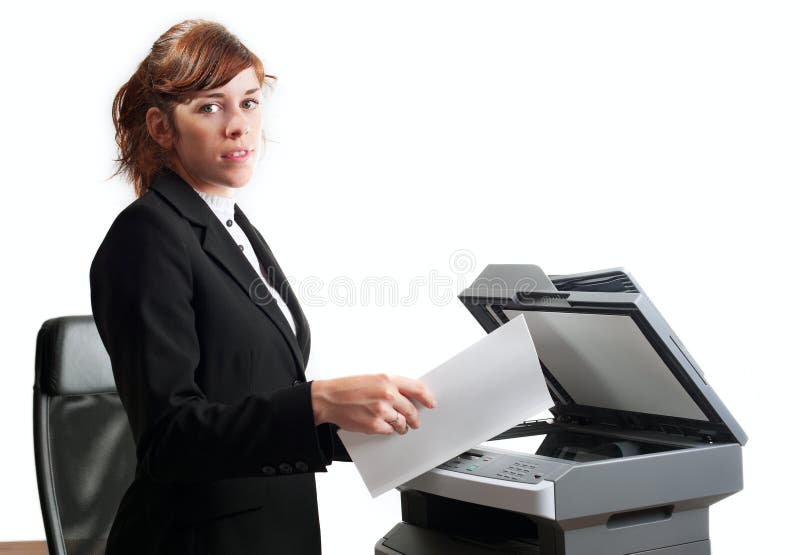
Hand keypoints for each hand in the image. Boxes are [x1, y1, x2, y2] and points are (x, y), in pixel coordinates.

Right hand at [311, 374, 435, 434]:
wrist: (329, 399)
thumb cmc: (347, 388)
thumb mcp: (372, 379)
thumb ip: (390, 386)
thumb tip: (407, 396)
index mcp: (387, 379)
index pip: (417, 388)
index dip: (427, 397)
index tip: (431, 403)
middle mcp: (387, 394)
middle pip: (411, 409)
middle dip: (414, 418)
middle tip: (414, 421)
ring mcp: (382, 410)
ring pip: (401, 422)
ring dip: (401, 426)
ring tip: (398, 426)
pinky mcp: (375, 425)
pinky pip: (389, 431)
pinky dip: (387, 430)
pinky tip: (381, 426)